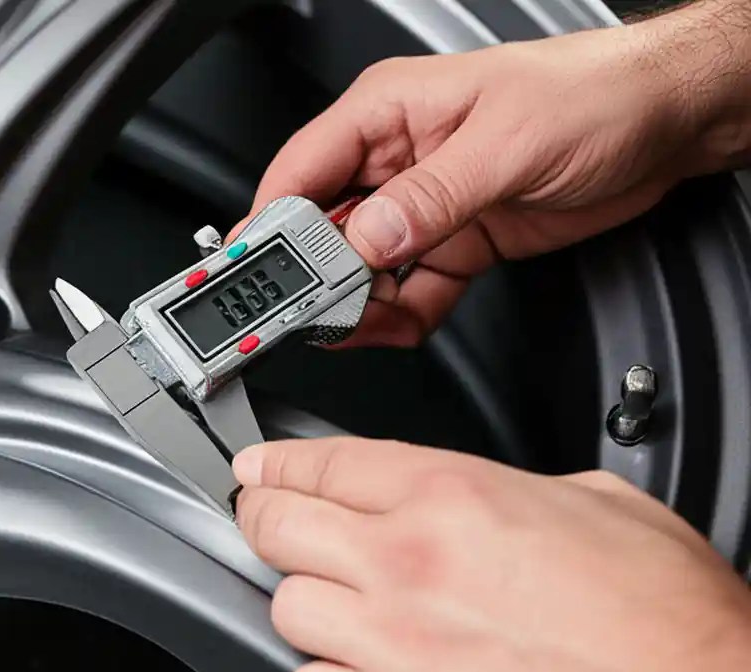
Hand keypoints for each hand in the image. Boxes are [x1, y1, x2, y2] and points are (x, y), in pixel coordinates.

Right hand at [230, 1, 750, 346]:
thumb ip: (429, 199)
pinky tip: (403, 326)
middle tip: (309, 317)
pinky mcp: (457, 239)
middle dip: (315, 279)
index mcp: (387, 113)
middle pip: (324, 229)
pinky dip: (403, 316)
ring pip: (363, 269)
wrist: (668, 120)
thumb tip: (367, 239)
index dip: (269, 225)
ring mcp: (425, 204)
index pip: (300, 170)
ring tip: (362, 329)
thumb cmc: (591, 93)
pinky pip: (411, 289)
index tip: (252, 274)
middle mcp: (396, 159)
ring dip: (360, 306)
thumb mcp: (502, 145)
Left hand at [233, 437, 750, 671]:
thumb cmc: (663, 611)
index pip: (318, 461)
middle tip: (280, 523)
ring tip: (340, 604)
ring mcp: (397, 646)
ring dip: (305, 602)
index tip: (261, 469)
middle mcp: (409, 564)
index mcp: (450, 493)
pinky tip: (357, 668)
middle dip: (270, 519)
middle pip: (275, 526)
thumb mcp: (585, 496)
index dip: (276, 463)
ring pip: (284, 609)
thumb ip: (494, 484)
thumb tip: (452, 490)